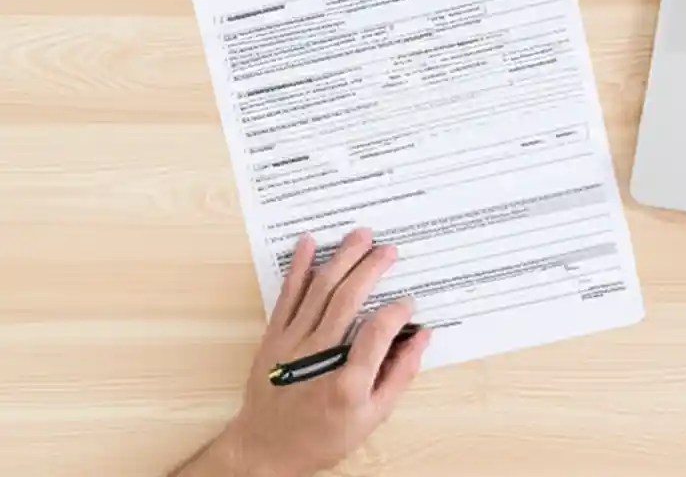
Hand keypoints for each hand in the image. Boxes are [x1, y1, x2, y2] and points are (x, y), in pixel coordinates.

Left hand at [178, 228, 430, 476]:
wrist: (265, 449)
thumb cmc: (322, 437)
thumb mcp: (372, 418)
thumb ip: (399, 375)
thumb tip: (420, 338)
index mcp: (347, 383)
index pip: (377, 332)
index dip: (397, 312)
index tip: (408, 303)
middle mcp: (318, 358)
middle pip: (347, 301)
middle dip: (370, 269)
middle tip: (388, 250)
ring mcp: (292, 345)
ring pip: (320, 291)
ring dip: (341, 259)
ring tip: (360, 235)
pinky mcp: (274, 338)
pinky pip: (288, 296)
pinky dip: (298, 268)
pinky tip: (308, 245)